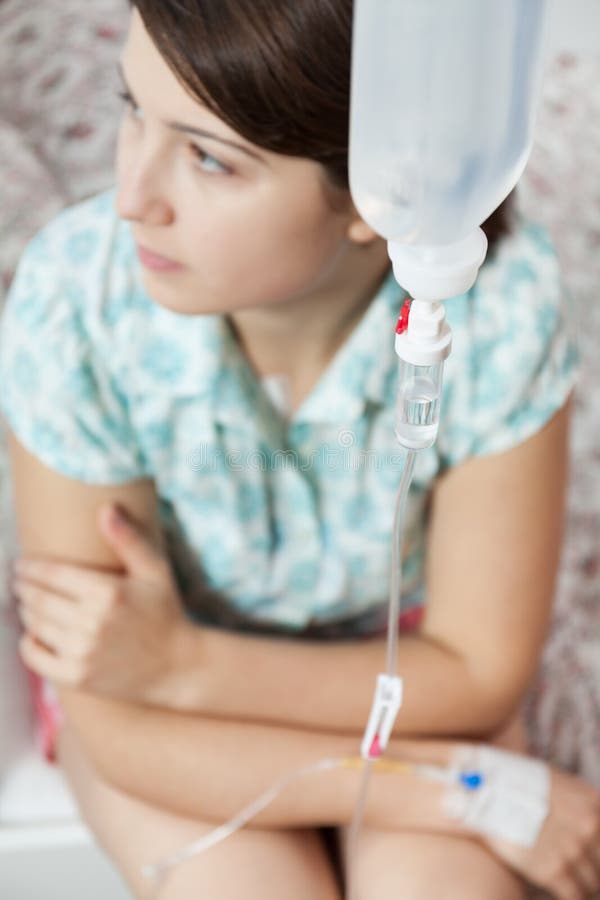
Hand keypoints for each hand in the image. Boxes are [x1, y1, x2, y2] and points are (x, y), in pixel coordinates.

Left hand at [13, 504, 187, 702]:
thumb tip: (106, 508)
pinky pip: (36, 657)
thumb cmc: (165, 611)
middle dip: (24, 587)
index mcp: (108, 592)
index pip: (53, 574)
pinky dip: (28, 644)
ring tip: (26, 602)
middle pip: (39, 599)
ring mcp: (83, 652)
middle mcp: (93, 623)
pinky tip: (33, 634)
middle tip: (20, 581)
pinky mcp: (78, 676)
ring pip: (36, 625)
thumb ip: (128, 539)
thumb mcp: (154, 571)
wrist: (178, 665)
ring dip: (26, 611)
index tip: (20, 564)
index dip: (31, 567)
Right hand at [485, 764, 599, 899]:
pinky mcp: (555, 870)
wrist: (488, 789)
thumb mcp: (557, 781)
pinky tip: (562, 892)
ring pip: (593, 882)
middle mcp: (589, 827)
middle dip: (591, 866)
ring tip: (569, 880)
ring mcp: (573, 850)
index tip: (589, 856)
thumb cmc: (516, 781)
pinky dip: (572, 896)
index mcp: (593, 803)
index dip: (596, 850)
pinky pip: (576, 896)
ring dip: (583, 884)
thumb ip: (577, 803)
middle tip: (577, 868)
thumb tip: (579, 820)